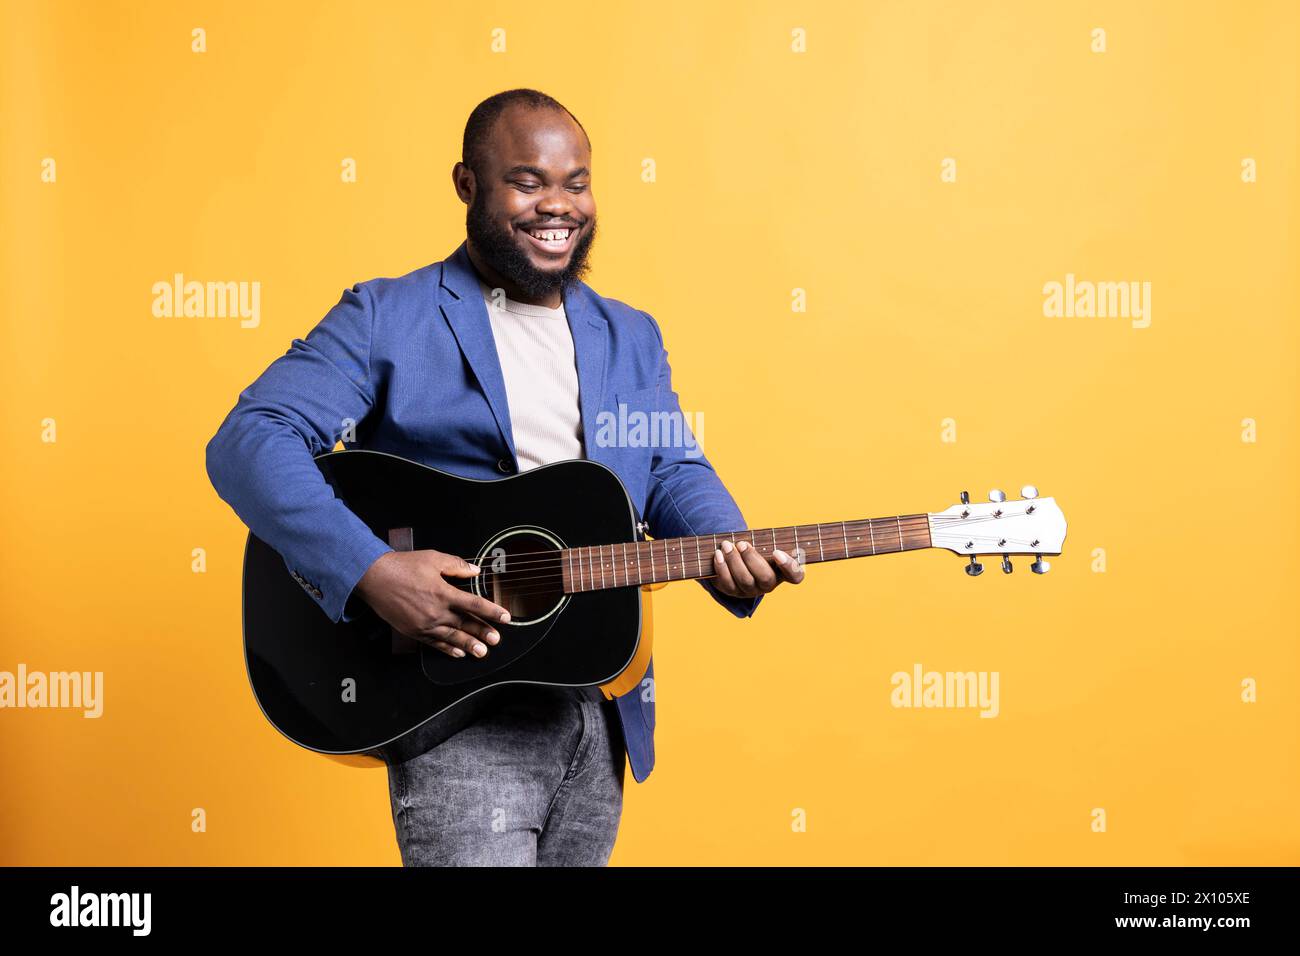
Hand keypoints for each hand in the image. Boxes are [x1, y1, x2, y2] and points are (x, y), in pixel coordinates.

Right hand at [355, 549, 510, 658]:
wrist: (373, 577)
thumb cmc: (402, 566)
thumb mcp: (433, 559)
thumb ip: (457, 565)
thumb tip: (475, 571)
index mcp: (443, 592)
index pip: (474, 604)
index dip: (492, 611)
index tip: (505, 617)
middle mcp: (436, 611)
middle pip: (465, 624)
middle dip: (483, 632)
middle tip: (497, 640)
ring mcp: (424, 623)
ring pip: (452, 637)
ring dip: (469, 645)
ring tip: (482, 652)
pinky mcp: (414, 630)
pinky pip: (434, 643)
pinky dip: (447, 649)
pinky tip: (458, 653)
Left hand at [710, 538, 804, 598]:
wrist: (733, 560)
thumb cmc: (754, 548)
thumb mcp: (763, 544)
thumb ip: (766, 541)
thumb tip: (754, 537)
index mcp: (782, 572)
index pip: (795, 576)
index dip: (789, 567)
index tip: (777, 552)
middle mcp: (768, 585)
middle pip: (765, 578)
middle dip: (752, 559)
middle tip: (741, 543)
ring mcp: (750, 590)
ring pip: (745, 580)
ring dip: (734, 560)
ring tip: (726, 545)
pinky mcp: (733, 591)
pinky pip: (727, 583)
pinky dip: (722, 567)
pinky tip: (718, 554)